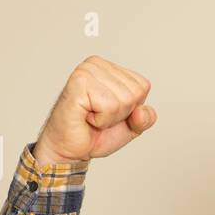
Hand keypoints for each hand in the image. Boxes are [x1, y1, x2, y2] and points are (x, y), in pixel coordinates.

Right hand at [33, 55, 155, 164]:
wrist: (69, 150)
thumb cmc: (94, 134)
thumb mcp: (130, 127)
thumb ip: (145, 118)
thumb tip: (142, 111)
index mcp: (110, 68)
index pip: (143, 86)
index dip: (131, 108)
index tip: (109, 113)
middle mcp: (97, 64)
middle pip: (134, 93)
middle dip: (120, 114)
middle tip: (98, 116)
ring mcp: (87, 71)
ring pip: (123, 100)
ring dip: (109, 118)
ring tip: (91, 116)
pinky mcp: (79, 82)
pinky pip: (109, 105)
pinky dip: (100, 120)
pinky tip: (85, 116)